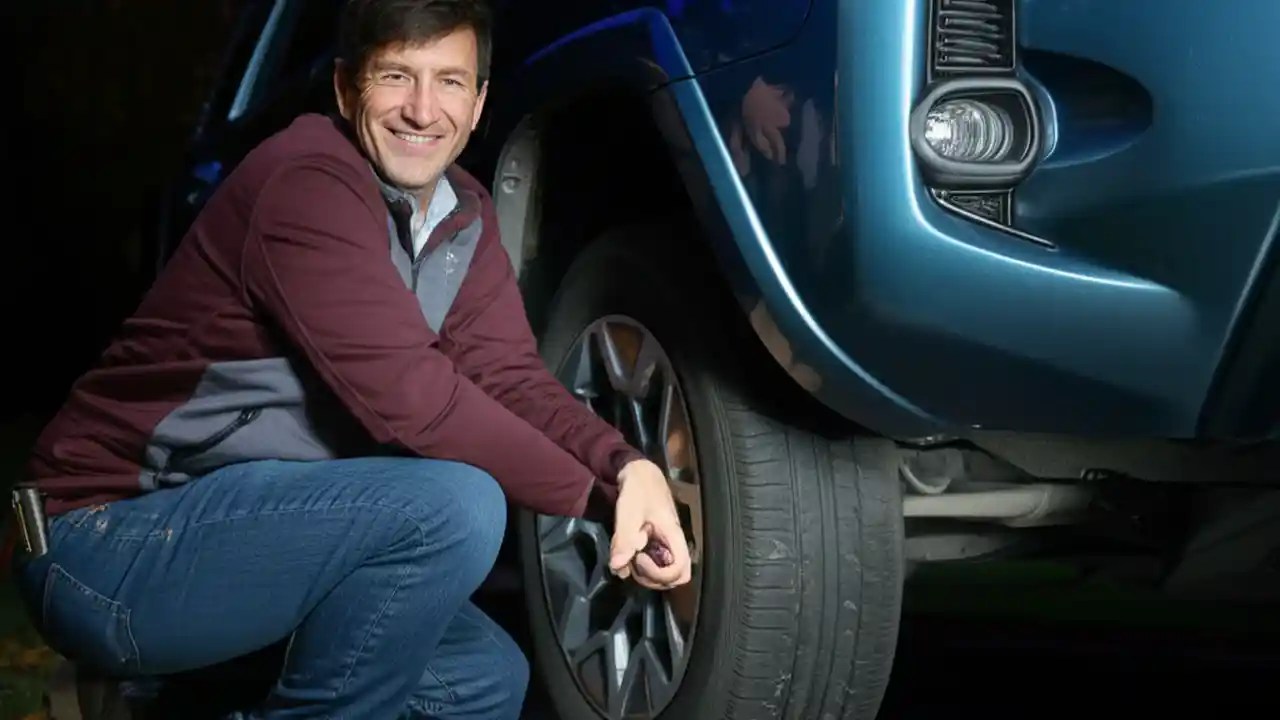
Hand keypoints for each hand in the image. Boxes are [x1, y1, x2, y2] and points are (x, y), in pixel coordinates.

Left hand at [608, 459, 692, 589]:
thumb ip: (624, 539)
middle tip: (633, 563)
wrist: (639, 473)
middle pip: (676, 577)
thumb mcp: (629, 513)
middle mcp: (673, 544)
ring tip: (627, 557)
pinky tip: (625, 552)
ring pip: (664, 572)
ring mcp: (665, 544)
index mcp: (674, 537)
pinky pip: (653, 562)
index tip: (639, 558)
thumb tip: (618, 567)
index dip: (658, 574)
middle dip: (653, 579)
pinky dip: (639, 565)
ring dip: (644, 573)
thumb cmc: (638, 490)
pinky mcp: (656, 542)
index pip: (680, 571)